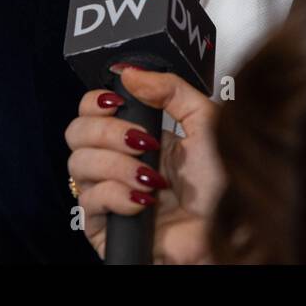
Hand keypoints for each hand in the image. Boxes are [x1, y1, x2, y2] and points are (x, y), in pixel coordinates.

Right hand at [65, 66, 224, 263]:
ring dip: (117, 166)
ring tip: (151, 178)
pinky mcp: (106, 227)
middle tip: (143, 142)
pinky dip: (116, 196)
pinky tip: (143, 202)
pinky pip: (88, 202)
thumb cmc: (226, 186)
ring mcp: (110, 194)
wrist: (229, 234)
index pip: (92, 110)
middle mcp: (120, 162)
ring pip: (78, 164)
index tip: (117, 103)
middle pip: (76, 132)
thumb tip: (129, 71)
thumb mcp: (206, 122)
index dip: (96, 102)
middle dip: (108, 132)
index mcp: (140, 135)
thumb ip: (171, 90)